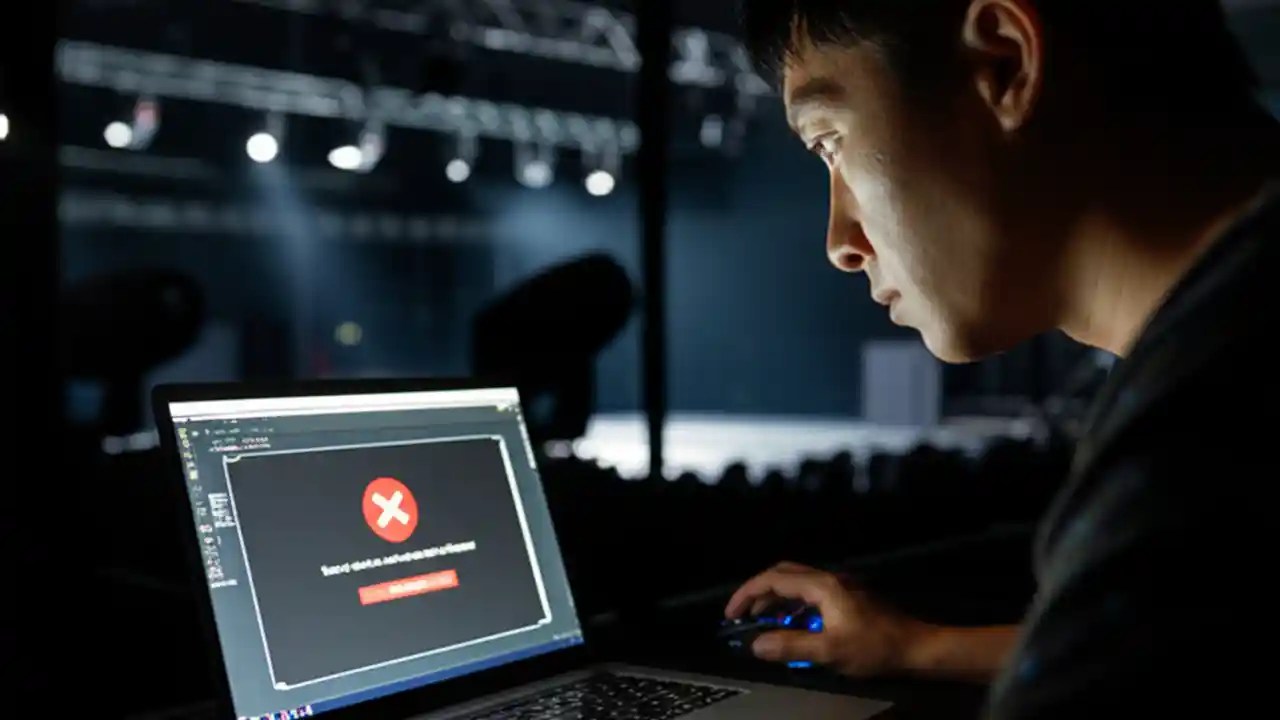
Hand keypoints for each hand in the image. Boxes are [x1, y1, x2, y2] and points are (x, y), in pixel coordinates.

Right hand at [724, 562, 927, 677]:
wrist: (916, 647)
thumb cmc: (875, 647)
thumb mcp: (830, 651)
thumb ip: (791, 646)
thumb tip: (756, 645)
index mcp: (822, 586)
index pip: (774, 579)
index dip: (747, 594)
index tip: (731, 613)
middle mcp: (829, 578)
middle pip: (783, 574)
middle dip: (758, 591)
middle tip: (742, 614)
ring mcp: (840, 585)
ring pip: (797, 583)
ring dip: (775, 598)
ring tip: (762, 621)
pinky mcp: (848, 596)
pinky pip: (810, 592)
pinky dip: (792, 604)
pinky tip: (792, 624)